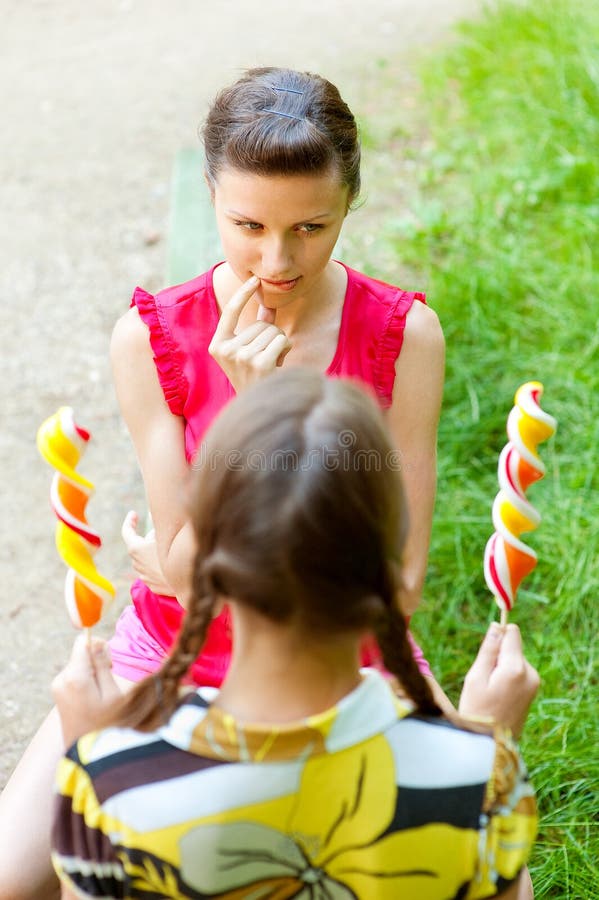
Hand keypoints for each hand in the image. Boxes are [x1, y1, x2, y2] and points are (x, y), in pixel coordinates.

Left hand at [52, 635, 122, 747]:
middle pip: (81, 653)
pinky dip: (85, 681)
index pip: (83, 643)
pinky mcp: (58, 692)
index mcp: (75, 677)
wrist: (88, 752)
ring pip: (78, 665)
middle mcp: (61, 679)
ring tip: (100, 695)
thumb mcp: (113, 693)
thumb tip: (95, 641)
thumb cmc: (106, 724)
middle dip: (96, 662)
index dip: (99, 646)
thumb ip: (102, 665)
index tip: (108, 664)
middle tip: (107, 682)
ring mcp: (57, 686)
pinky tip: (92, 699)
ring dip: (91, 673)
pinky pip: (74, 676)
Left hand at [121, 510, 175, 595]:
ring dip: (154, 552)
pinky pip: (154, 571)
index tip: (134, 514)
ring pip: (146, 559)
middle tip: (163, 532)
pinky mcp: (154, 586)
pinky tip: (173, 563)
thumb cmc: (176, 552)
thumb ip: (157, 524)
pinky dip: (160, 565)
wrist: (188, 581)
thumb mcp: (166, 533)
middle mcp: (136, 563)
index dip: (130, 521)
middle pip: (139, 545)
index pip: (127, 531)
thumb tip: (152, 516)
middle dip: (148, 538)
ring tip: (172, 548)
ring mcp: (145, 576)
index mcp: (136, 548)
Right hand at [208, 275, 291, 390]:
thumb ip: (257, 327)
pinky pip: (282, 340)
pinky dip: (286, 349)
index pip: (230, 311)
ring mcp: (241, 357)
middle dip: (271, 336)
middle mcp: (226, 351)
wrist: (260, 405)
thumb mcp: (250, 350)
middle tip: (266, 357)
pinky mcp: (259, 363)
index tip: (255, 279)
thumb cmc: (256, 376)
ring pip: (273, 331)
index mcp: (217, 346)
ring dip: (279, 344)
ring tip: (272, 362)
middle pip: (260, 324)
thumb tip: (267, 303)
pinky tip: (279, 364)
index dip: (243, 293)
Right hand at [458, 623, 539, 737]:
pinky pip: (518, 672)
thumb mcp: (476, 677)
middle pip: (513, 646)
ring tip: (490, 689)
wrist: (490, 743)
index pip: (512, 633)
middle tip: (485, 678)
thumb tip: (497, 625)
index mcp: (516, 668)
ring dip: (501, 667)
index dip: (497, 635)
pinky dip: (507, 677)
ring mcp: (534, 683)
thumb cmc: (477, 709)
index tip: (486, 650)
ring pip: (515, 659)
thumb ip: (488, 649)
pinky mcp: (533, 690)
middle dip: (498, 655)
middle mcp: (530, 673)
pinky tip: (498, 694)